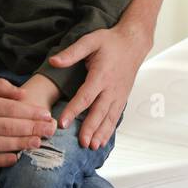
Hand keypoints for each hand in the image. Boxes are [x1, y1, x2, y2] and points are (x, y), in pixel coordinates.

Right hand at [0, 76, 56, 167]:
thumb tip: (23, 93)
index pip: (10, 109)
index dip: (30, 113)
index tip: (46, 115)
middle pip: (8, 127)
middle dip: (32, 129)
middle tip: (50, 131)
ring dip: (20, 145)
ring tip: (38, 144)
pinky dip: (0, 160)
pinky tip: (15, 159)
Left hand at [45, 22, 148, 149]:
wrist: (134, 42)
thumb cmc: (110, 41)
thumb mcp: (90, 40)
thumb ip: (72, 52)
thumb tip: (53, 61)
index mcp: (102, 74)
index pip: (86, 95)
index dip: (74, 110)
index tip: (63, 123)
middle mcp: (112, 87)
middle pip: (100, 111)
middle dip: (90, 128)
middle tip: (82, 143)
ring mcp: (119, 94)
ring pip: (109, 117)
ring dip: (101, 133)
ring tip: (93, 147)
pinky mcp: (122, 97)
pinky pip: (115, 116)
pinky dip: (109, 130)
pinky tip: (102, 140)